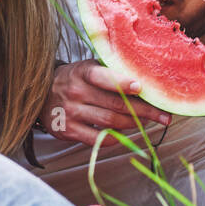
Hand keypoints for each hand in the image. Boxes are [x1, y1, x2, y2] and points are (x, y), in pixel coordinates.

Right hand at [39, 60, 170, 146]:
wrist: (41, 94)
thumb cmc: (75, 78)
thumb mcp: (87, 67)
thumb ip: (110, 71)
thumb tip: (145, 81)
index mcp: (82, 72)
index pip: (103, 77)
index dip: (122, 83)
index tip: (141, 87)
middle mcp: (75, 92)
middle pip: (115, 105)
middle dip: (144, 111)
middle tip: (163, 115)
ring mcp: (70, 113)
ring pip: (110, 123)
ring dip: (133, 124)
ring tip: (146, 122)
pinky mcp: (68, 131)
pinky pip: (99, 138)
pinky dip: (116, 137)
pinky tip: (125, 131)